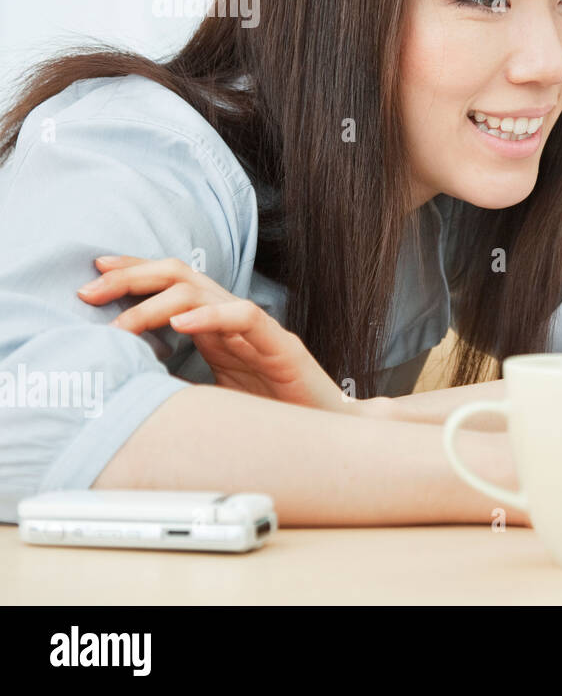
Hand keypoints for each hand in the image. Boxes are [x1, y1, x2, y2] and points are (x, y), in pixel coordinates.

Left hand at [77, 255, 357, 413]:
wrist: (326, 434)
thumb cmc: (269, 418)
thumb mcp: (206, 399)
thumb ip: (173, 384)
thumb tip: (117, 384)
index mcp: (215, 329)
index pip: (172, 284)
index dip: (134, 273)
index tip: (94, 275)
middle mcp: (233, 321)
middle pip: (181, 275)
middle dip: (132, 278)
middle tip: (90, 293)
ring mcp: (258, 331)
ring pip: (204, 291)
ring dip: (156, 302)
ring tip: (124, 324)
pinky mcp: (282, 346)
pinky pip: (245, 317)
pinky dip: (211, 315)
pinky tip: (181, 323)